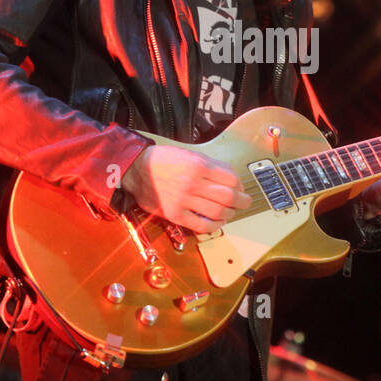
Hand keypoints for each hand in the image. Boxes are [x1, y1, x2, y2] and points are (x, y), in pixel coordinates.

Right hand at [121, 145, 251, 233]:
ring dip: (230, 214)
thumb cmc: (163, 160)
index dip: (240, 185)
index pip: (231, 178)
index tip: (240, 188)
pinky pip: (201, 225)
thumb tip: (231, 179)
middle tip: (244, 202)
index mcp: (198, 165)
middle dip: (242, 201)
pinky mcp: (175, 214)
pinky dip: (214, 226)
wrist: (136, 169)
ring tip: (231, 212)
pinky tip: (217, 222)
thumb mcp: (189, 155)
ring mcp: (184, 200)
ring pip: (218, 211)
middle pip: (228, 196)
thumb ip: (210, 165)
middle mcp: (193, 183)